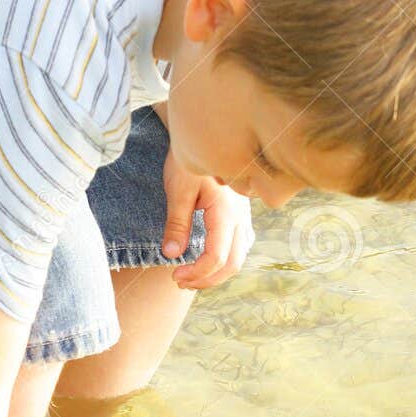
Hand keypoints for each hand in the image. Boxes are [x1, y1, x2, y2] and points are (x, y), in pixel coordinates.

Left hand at [161, 147, 253, 290]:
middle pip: (232, 264)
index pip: (216, 257)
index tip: (174, 274)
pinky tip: (202, 260)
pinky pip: (236, 247)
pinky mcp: (239, 216)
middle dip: (206, 280)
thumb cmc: (189, 159)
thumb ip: (176, 223)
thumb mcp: (178, 189)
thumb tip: (172, 254)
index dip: (196, 273)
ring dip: (215, 273)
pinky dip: (221, 261)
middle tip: (179, 281)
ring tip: (189, 276)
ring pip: (237, 258)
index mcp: (226, 213)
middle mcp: (240, 218)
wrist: (207, 135)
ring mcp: (243, 218)